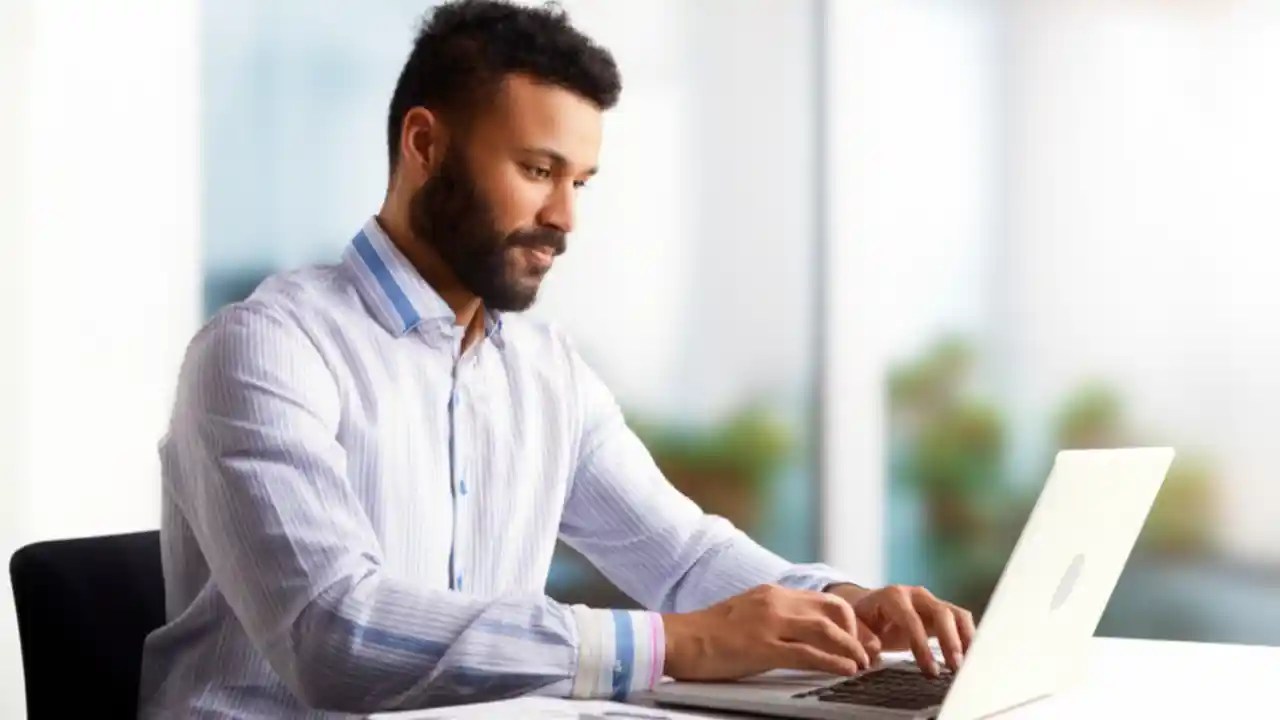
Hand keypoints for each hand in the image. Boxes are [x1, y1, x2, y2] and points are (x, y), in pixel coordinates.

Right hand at [661, 584, 881, 680]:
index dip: (850, 621)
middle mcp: (775, 602)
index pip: (824, 600)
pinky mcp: (761, 646)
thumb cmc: (707, 634)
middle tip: (870, 652)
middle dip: (858, 631)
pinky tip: (846, 671)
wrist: (677, 639)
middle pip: (833, 608)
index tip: (862, 639)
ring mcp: (769, 623)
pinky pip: (807, 653)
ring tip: (864, 665)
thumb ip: (774, 619)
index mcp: (772, 593)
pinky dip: (833, 662)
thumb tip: (800, 636)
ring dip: (852, 648)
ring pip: (826, 629)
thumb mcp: (747, 615)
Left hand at [827, 584, 974, 676]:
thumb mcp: (853, 624)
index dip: (921, 645)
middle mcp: (916, 595)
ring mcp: (931, 601)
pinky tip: (971, 658)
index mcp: (892, 596)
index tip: (930, 670)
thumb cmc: (861, 617)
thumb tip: (874, 649)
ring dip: (966, 639)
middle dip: (950, 640)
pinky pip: (961, 621)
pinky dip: (969, 638)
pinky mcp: (941, 612)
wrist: (868, 605)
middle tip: (955, 667)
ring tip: (968, 664)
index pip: (911, 619)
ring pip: (957, 614)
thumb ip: (861, 636)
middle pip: (941, 612)